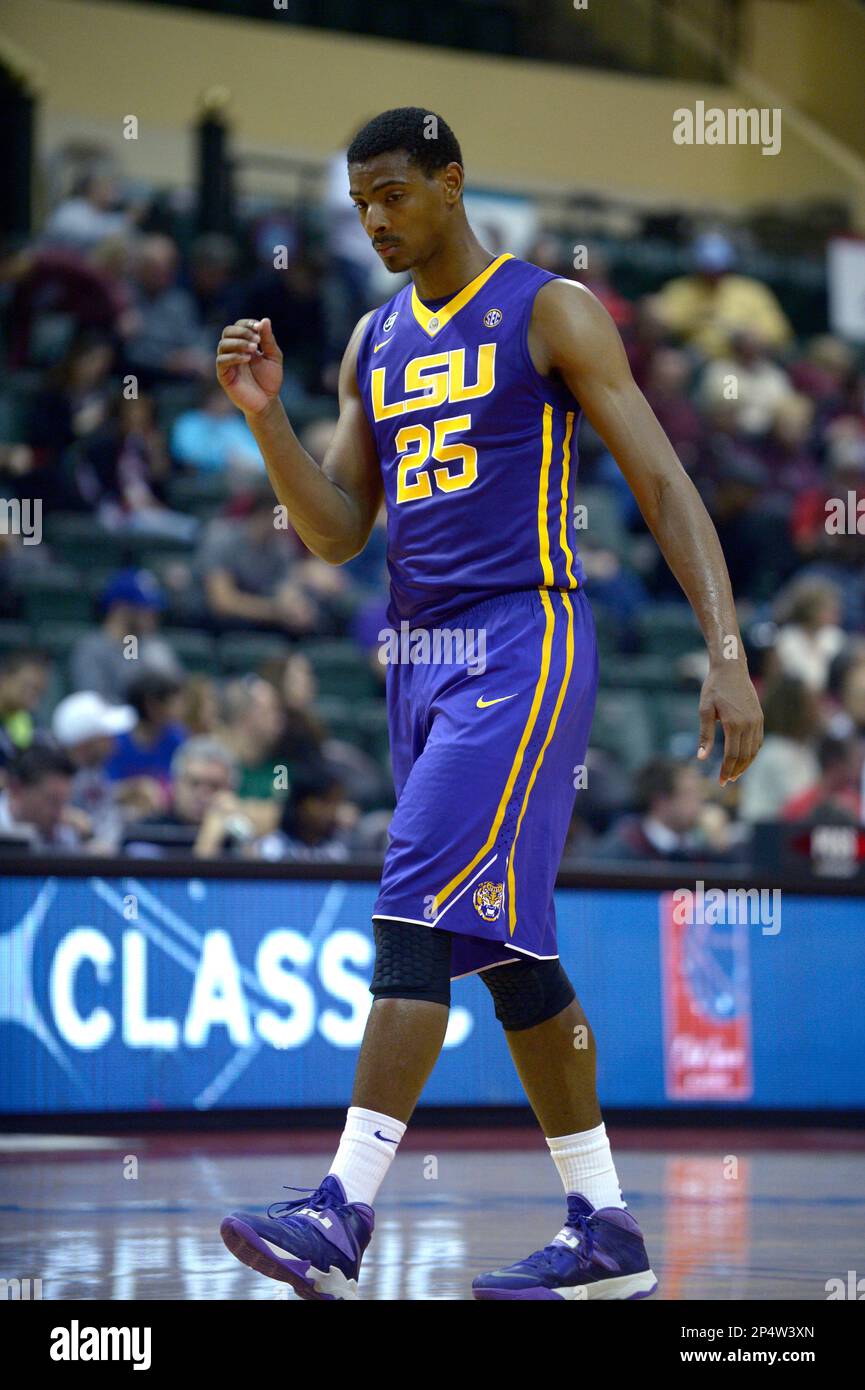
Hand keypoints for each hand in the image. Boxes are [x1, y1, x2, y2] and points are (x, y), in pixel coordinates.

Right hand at [216, 317, 282, 415]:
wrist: (267, 402)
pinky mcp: (223, 375)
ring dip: (239, 343)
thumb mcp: (273, 357)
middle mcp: (233, 351)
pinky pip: (222, 361)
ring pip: (223, 344)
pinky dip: (234, 357)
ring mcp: (227, 363)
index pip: (239, 326)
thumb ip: (268, 340)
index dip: (247, 324)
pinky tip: (247, 359)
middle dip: (242, 332)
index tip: (259, 328)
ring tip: (254, 349)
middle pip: (227, 331)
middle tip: (257, 340)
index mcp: (244, 344)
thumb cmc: (270, 380)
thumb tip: (265, 320)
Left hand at [697, 660, 763, 785]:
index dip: (726, 769)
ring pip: (754, 750)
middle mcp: (749, 724)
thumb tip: (701, 757)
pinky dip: (752, 753)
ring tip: (735, 773)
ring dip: (746, 764)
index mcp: (734, 723)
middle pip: (745, 756)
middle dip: (736, 770)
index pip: (732, 755)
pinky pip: (758, 740)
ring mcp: (757, 720)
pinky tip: (744, 758)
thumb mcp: (704, 710)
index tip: (720, 781)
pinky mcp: (760, 717)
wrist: (731, 668)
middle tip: (726, 781)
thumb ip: (705, 735)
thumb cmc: (714, 687)